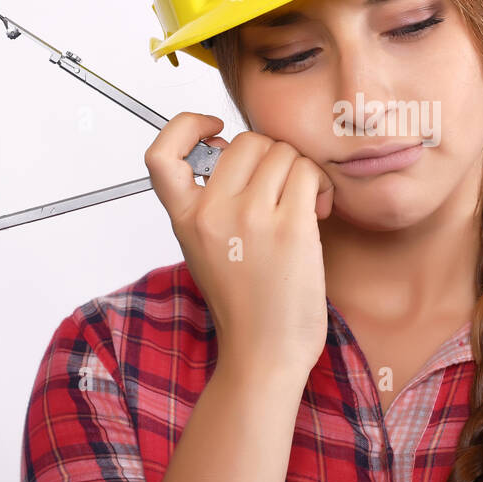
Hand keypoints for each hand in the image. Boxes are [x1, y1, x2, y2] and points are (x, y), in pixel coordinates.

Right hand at [144, 113, 334, 381]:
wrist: (264, 354)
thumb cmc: (245, 304)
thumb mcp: (207, 248)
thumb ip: (212, 201)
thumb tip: (236, 148)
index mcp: (185, 219)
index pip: (161, 154)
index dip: (186, 127)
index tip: (214, 130)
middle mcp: (213, 213)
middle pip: (248, 141)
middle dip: (272, 156)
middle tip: (283, 189)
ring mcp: (252, 218)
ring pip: (283, 152)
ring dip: (301, 171)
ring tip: (304, 204)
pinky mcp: (291, 227)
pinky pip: (309, 172)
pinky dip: (321, 184)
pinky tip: (320, 210)